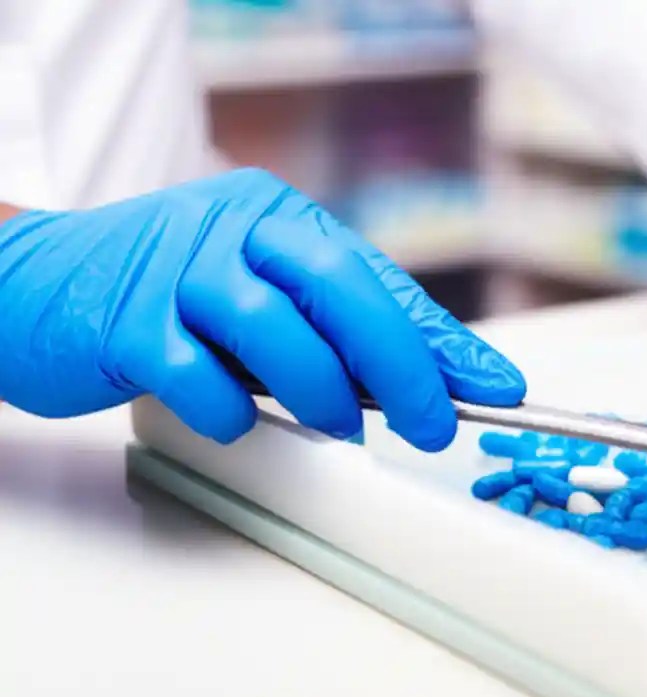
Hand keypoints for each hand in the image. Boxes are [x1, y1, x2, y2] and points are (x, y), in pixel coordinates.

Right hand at [0, 168, 524, 448]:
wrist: (29, 282)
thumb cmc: (165, 295)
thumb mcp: (257, 294)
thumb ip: (330, 330)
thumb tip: (424, 383)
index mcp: (276, 217)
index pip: (379, 280)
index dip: (441, 340)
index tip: (495, 388)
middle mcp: (231, 231)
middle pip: (340, 288)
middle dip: (403, 365)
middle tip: (435, 425)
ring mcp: (175, 272)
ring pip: (275, 329)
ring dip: (323, 392)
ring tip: (342, 424)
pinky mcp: (125, 324)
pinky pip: (198, 377)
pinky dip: (230, 411)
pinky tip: (233, 415)